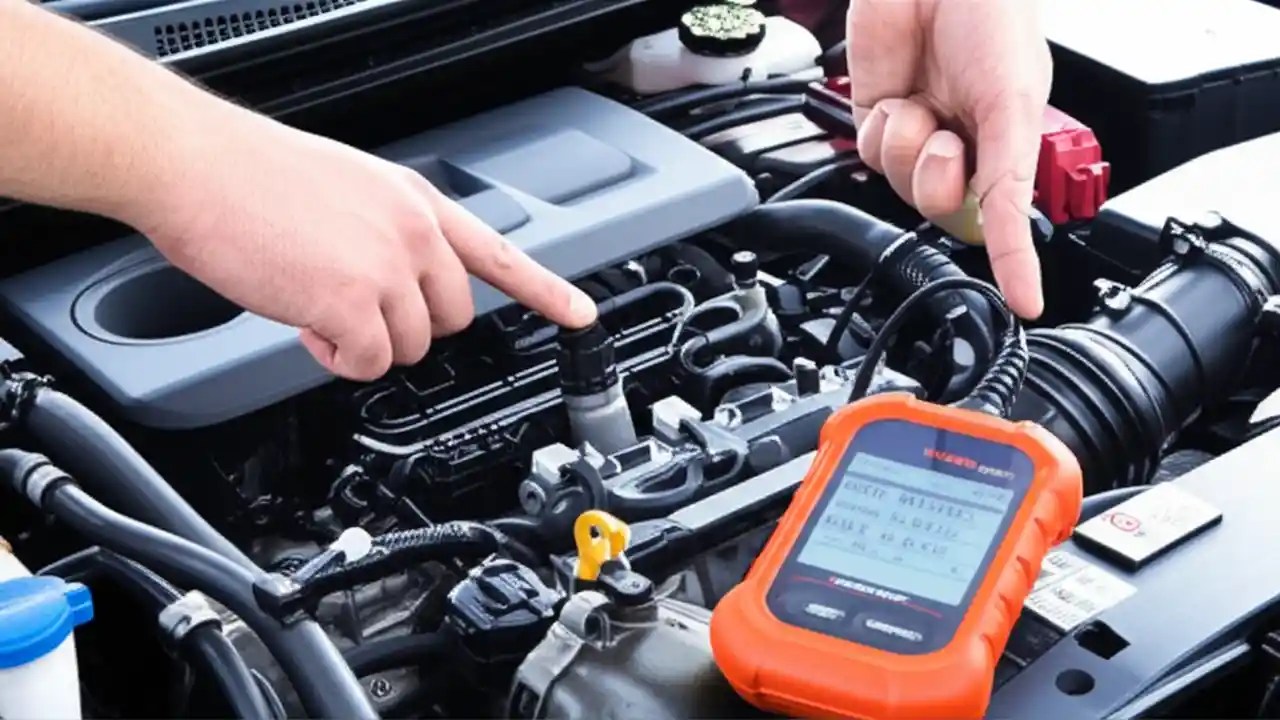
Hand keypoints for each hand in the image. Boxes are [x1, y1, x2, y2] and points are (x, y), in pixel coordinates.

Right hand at [131, 106, 597, 380]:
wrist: (193, 163)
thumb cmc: (248, 174)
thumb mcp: (344, 189)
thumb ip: (384, 232)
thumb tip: (389, 277)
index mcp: (413, 201)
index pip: (497, 251)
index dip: (545, 290)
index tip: (579, 314)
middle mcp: (413, 232)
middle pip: (451, 319)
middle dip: (406, 328)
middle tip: (353, 309)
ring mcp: (388, 268)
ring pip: (410, 348)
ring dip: (365, 343)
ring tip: (314, 305)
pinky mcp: (352, 302)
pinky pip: (368, 363)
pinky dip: (337, 357)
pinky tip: (304, 323)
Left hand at [846, 0, 1051, 317]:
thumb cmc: (992, 21)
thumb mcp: (1014, 103)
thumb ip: (1012, 176)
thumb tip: (1016, 234)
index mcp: (1006, 145)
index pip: (1004, 219)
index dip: (1012, 262)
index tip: (1025, 303)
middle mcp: (961, 146)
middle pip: (940, 208)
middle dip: (940, 179)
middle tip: (950, 137)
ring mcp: (918, 134)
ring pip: (901, 184)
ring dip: (909, 148)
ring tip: (925, 105)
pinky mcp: (877, 118)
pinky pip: (871, 154)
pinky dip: (881, 130)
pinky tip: (898, 96)